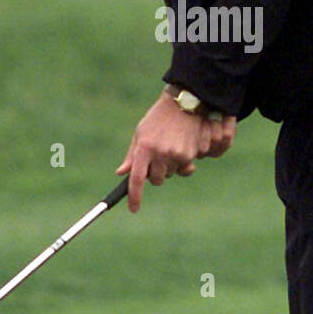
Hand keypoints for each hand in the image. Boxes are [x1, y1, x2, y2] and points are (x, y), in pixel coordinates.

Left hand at [116, 93, 236, 211]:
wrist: (185, 104)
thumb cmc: (158, 118)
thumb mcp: (142, 133)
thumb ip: (132, 156)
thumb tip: (121, 173)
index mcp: (144, 147)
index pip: (137, 178)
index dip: (135, 196)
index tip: (134, 209)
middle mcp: (160, 153)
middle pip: (156, 180)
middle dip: (156, 174)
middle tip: (158, 159)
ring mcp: (176, 154)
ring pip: (171, 174)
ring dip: (170, 167)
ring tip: (171, 147)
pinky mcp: (191, 154)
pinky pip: (185, 169)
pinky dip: (183, 163)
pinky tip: (183, 148)